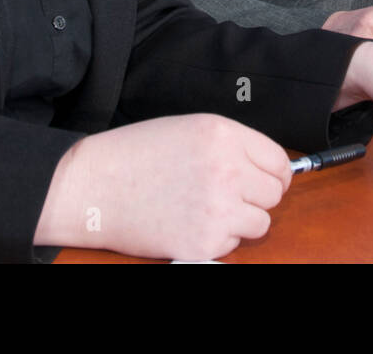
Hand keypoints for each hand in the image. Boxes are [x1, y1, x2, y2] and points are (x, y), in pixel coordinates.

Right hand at [34, 114, 290, 259]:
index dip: (275, 173)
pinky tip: (188, 222)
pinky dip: (217, 238)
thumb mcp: (189, 129)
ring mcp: (218, 209)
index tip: (267, 181)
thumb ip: (231, 145)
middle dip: (257, 197)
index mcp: (223, 136)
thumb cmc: (135, 155)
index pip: (278, 161)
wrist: (93, 186)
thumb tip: (267, 168)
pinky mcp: (204, 242)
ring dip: (240, 219)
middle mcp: (227, 170)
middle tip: (230, 196)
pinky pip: (233, 244)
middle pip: (273, 194)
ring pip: (260, 222)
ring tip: (207, 209)